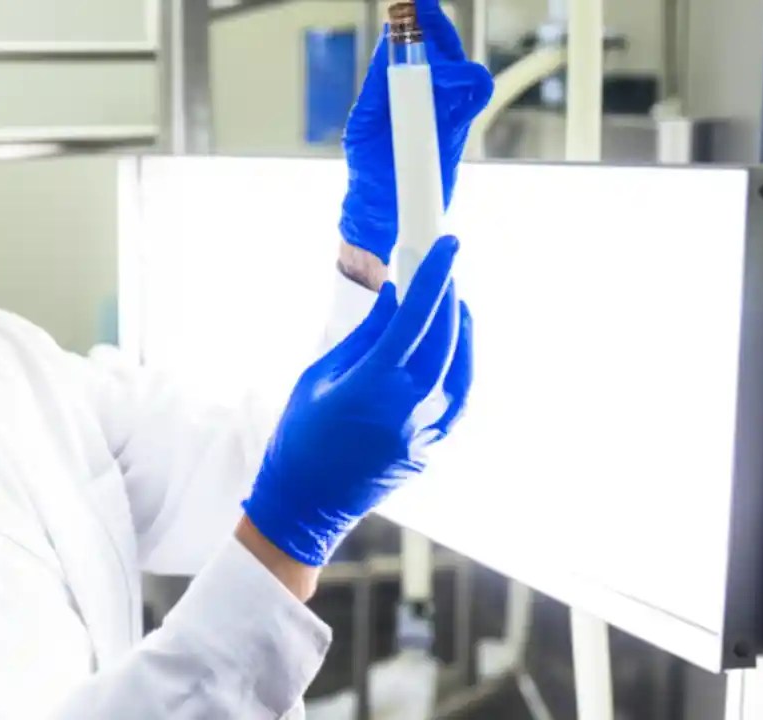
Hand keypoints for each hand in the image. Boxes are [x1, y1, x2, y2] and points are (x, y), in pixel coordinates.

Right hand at [243, 235, 471, 565]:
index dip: (435, 274)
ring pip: (461, 366)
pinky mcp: (432, 446)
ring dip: (460, 328)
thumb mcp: (321, 374)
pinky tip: (454, 346)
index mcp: (373, 384)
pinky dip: (461, 365)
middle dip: (447, 293)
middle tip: (443, 262)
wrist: (305, 503)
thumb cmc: (301, 435)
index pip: (415, 316)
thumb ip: (366, 335)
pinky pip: (459, 397)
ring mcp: (425, 430)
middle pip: (445, 336)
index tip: (448, 243)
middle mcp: (408, 406)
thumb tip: (397, 295)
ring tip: (451, 300)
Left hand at [339, 0, 493, 263]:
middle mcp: (424, 94)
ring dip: (453, 57)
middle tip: (427, 8)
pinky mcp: (457, 129)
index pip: (411, 47)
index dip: (415, 24)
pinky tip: (466, 79)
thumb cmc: (368, 165)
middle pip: (440, 51)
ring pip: (460, 71)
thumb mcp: (363, 123)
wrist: (381, 208)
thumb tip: (386, 49)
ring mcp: (443, 110)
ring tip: (442, 59)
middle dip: (436, 28)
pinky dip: (474, 83)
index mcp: (398, 88)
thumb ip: (376, 89)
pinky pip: (473, 99)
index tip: (411, 3)